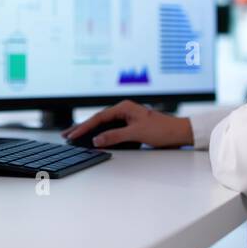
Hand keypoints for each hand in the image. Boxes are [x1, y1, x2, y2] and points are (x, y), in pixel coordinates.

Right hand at [61, 100, 193, 148]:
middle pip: (98, 120)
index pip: (99, 118)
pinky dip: (101, 135)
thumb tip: (97, 140)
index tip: (73, 135)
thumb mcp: (136, 133)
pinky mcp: (130, 127)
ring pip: (103, 125)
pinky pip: (111, 130)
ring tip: (75, 137)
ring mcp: (127, 119)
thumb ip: (115, 136)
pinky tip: (93, 140)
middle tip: (67, 135)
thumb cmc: (162, 130)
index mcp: (124, 107)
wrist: (179, 133)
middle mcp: (124, 111)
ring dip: (90, 132)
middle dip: (82, 127)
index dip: (84, 127)